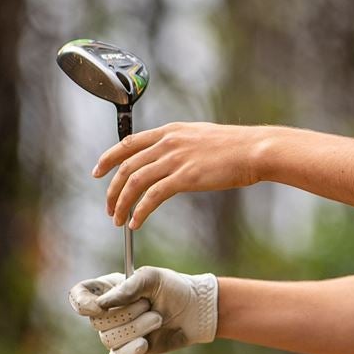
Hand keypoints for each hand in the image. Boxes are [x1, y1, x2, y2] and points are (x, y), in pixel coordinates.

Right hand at [68, 266, 218, 353]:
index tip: (98, 306)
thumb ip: (129, 286)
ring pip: (109, 340)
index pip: (78, 296)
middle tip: (149, 305)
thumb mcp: (153, 278)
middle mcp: (107, 312)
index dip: (82, 303)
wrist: (195, 310)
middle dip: (126, 314)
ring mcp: (116, 333)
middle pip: (97, 321)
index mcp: (108, 289)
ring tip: (158, 318)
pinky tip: (146, 343)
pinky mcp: (128, 351)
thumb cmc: (173, 288)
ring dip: (136, 329)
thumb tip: (102, 304)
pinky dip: (131, 351)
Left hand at [93, 122, 262, 228]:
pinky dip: (140, 211)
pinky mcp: (185, 177)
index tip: (98, 172)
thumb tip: (169, 158)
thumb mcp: (201, 137)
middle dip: (112, 190)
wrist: (255, 150)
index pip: (128, 143)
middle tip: (109, 207)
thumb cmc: (235, 147)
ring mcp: (176, 159)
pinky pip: (153, 197)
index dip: (108, 158)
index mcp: (170, 131)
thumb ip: (181, 145)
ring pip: (135, 183)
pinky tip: (137, 222)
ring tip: (119, 220)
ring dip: (122, 204)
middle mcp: (168, 142)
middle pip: (126, 166)